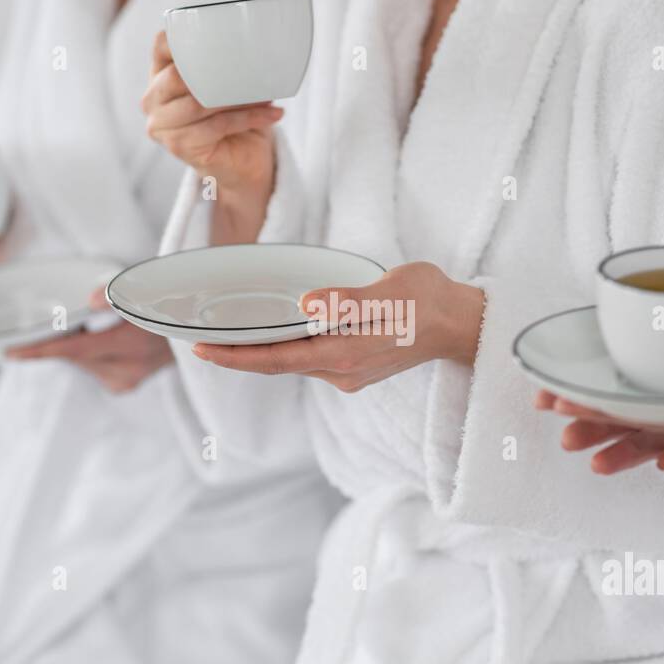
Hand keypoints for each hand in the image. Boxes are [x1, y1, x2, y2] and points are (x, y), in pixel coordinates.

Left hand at [6, 289, 173, 392]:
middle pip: (75, 356)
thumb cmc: (165, 303)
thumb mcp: (144, 290)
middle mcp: (129, 369)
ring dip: (74, 345)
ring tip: (87, 326)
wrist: (194, 331)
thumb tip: (90, 300)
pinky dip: (85, 353)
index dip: (42, 350)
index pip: (77, 350)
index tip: (12, 353)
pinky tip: (96, 339)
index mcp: (133, 346)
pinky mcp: (123, 385)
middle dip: (56, 341)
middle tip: (43, 325)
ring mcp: (126, 380)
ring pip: (81, 362)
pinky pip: (90, 367)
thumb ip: (116, 293)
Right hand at [141, 31, 281, 243]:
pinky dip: (249, 118)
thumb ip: (225, 66)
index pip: (162, 45)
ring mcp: (162, 126)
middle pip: (178, 76)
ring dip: (237, 99)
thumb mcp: (225, 86)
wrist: (239, 164)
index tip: (219, 35)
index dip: (185, 37)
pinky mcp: (180, 147)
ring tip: (266, 96)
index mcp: (159, 76)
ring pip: (199, 103)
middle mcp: (152, 100)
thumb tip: (256, 43)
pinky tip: (272, 114)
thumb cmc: (232, 118)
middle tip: (252, 73)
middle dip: (219, 74)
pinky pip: (217, 125)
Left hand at [191, 262, 484, 392]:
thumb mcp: (389, 292)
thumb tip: (308, 304)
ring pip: (293, 364)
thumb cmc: (429, 301)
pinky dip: (285, 350)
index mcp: (344, 354)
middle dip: (238, 357)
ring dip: (260, 355)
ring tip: (227, 341)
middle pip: (278, 365)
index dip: (236, 356)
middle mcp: (341, 370)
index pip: (276, 359)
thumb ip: (347, 300)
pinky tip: (275, 337)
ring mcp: (349, 372)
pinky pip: (310, 360)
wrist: (463, 324)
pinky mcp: (356, 365)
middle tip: (199, 346)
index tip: (202, 352)